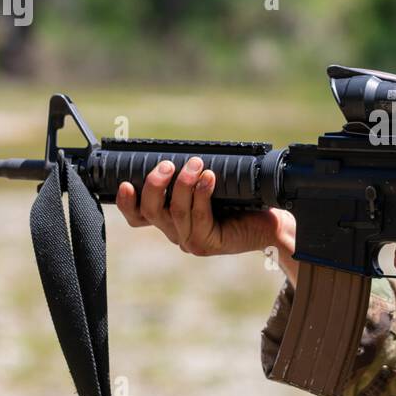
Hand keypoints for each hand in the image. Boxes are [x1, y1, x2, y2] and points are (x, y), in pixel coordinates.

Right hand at [116, 158, 297, 280]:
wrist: (271, 224)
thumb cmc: (241, 202)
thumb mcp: (210, 186)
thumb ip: (190, 177)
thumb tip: (179, 151)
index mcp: (170, 220)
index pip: (137, 216)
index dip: (126, 202)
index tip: (124, 183)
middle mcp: (176, 233)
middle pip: (149, 212)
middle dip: (154, 184)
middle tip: (168, 164)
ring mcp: (191, 241)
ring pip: (174, 212)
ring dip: (183, 184)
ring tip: (195, 163)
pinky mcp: (209, 243)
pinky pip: (199, 216)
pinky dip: (202, 193)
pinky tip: (209, 177)